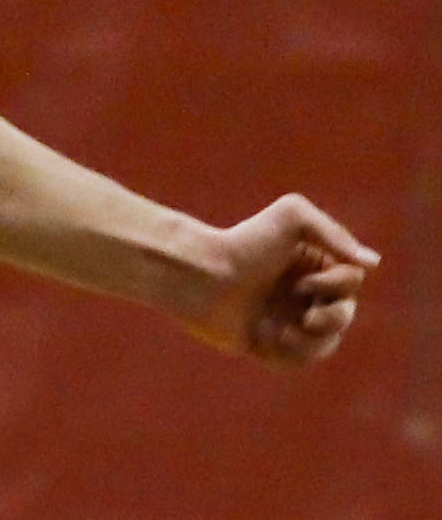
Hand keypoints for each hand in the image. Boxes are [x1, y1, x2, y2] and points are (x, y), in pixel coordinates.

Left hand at [179, 195, 377, 363]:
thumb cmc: (247, 244)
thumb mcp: (291, 218)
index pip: (352, 281)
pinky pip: (300, 359)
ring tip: (282, 331)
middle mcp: (304, 288)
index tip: (304, 281)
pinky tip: (264, 341)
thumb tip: (373, 263)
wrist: (203, 278)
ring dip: (311, 340)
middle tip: (305, 315)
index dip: (337, 287)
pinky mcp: (272, 341)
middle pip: (345, 314)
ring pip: (327, 342)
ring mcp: (289, 315)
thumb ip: (334, 234)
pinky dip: (288, 353)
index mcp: (312, 260)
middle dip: (331, 318)